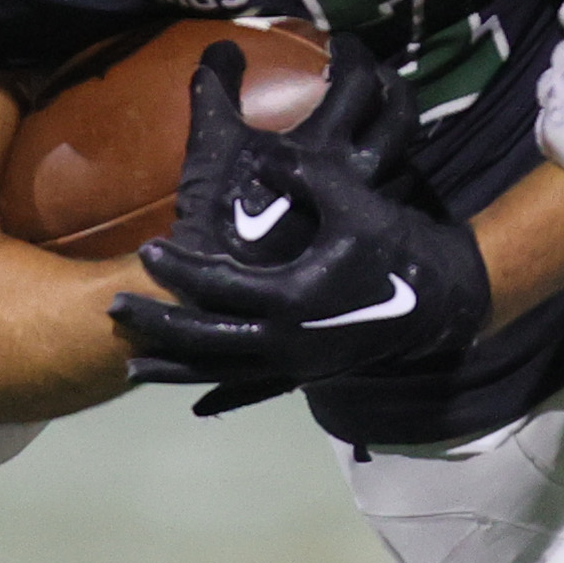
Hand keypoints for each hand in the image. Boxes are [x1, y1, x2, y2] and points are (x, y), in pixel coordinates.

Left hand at [111, 40, 487, 410]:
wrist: (448, 299)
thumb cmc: (400, 245)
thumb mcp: (353, 200)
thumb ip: (302, 176)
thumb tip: (258, 159)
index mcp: (292, 298)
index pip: (217, 286)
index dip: (178, 268)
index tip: (147, 250)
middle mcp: (287, 341)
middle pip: (204, 339)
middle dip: (157, 325)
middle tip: (115, 311)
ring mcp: (299, 365)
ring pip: (222, 374)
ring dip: (177, 369)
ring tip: (134, 367)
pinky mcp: (311, 374)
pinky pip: (255, 390)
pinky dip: (222, 395)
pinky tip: (196, 403)